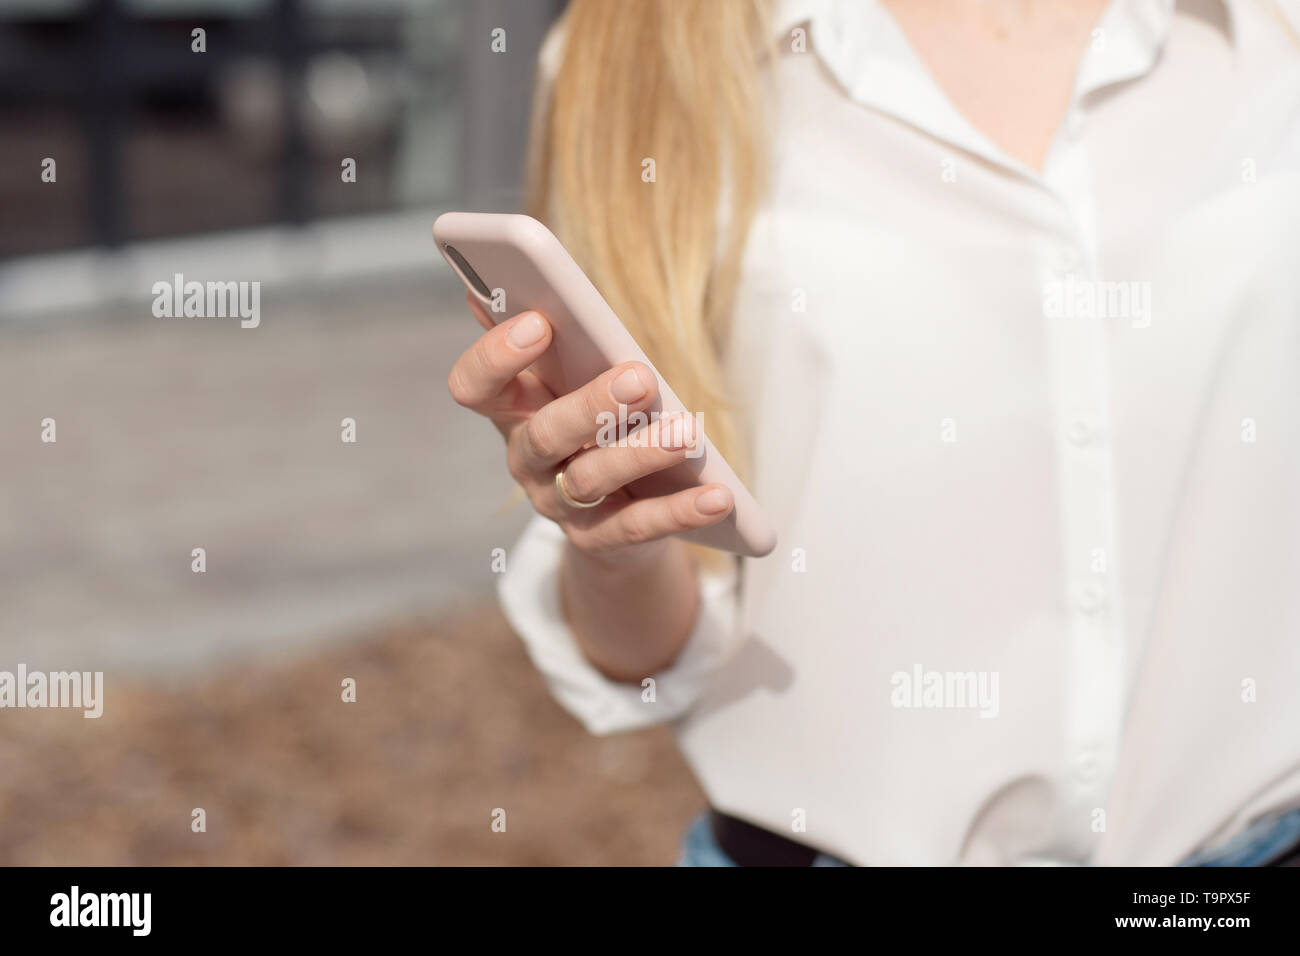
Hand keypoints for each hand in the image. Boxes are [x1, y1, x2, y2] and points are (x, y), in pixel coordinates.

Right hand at [446, 294, 734, 563]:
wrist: (612, 516)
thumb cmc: (593, 423)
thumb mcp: (566, 381)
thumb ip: (545, 339)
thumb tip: (484, 286)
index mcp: (512, 411)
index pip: (475, 386)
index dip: (497, 357)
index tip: (539, 322)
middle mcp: (526, 460)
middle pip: (544, 435)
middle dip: (591, 404)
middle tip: (641, 376)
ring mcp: (559, 506)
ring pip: (591, 480)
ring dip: (642, 454)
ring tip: (690, 433)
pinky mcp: (600, 541)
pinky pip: (638, 528)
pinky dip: (680, 512)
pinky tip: (720, 495)